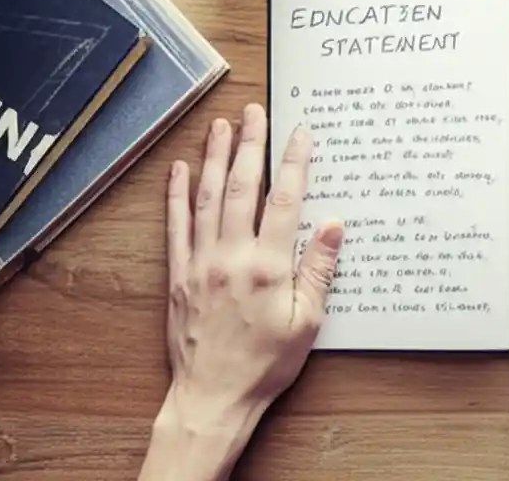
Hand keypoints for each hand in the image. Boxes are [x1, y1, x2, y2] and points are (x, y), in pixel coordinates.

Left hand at [139, 104, 342, 480]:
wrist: (213, 397)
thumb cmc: (265, 364)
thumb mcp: (307, 322)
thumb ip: (318, 270)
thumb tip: (332, 224)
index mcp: (269, 266)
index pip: (285, 201)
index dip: (294, 162)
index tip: (300, 133)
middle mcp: (232, 256)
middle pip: (243, 187)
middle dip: (249, 145)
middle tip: (254, 111)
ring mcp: (201, 262)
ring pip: (208, 198)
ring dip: (215, 158)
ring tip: (221, 125)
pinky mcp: (179, 275)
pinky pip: (177, 225)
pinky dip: (178, 194)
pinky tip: (181, 169)